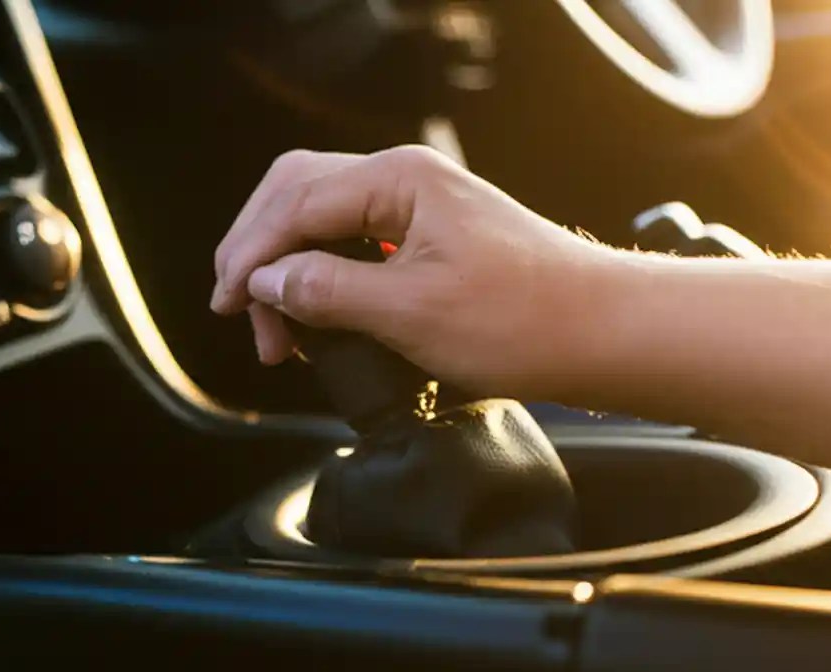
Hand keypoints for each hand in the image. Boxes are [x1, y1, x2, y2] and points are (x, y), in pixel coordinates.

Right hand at [210, 145, 625, 400]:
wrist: (602, 333)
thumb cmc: (526, 318)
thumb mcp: (410, 312)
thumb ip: (329, 290)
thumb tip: (269, 281)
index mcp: (399, 179)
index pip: (295, 203)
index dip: (250, 255)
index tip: (228, 303)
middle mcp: (405, 180)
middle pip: (298, 196)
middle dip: (261, 253)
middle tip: (246, 315)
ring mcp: (419, 207)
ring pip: (323, 219)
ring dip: (291, 268)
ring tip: (282, 331)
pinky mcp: (429, 238)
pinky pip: (355, 242)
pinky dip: (324, 275)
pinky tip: (317, 314)